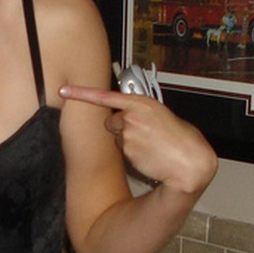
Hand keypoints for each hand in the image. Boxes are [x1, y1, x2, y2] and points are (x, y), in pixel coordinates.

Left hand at [60, 85, 216, 194]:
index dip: (81, 93)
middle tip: (144, 134)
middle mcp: (131, 116)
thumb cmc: (182, 139)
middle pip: (112, 121)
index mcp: (142, 102)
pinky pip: (124, 151)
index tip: (64, 90)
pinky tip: (150, 154)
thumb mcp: (163, 116)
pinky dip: (134, 154)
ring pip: (118, 138)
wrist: (189, 162)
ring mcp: (127, 133)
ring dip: (129, 142)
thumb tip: (131, 118)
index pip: (105, 96)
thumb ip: (143, 113)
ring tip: (152, 145)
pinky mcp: (126, 150)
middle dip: (122, 128)